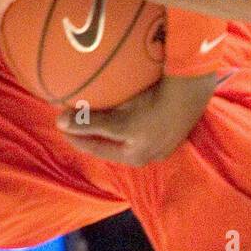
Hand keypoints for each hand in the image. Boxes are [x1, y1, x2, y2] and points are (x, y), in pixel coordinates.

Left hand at [57, 71, 217, 165]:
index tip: (61, 127)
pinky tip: (123, 104)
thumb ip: (90, 123)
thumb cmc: (154, 110)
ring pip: (126, 133)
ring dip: (109, 124)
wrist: (191, 94)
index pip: (96, 149)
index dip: (76, 137)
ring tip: (96, 114)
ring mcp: (160, 139)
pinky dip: (124, 114)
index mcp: (133, 156)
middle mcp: (147, 152)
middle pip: (112, 144)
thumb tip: (60, 123)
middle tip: (75, 122)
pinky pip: (138, 120)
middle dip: (93, 133)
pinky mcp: (168, 123)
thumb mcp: (120, 122)